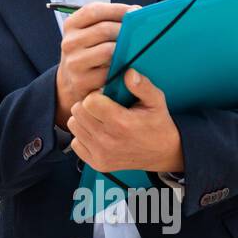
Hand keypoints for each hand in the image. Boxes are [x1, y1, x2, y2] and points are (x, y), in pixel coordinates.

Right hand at [54, 1, 138, 128]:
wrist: (72, 81)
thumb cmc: (90, 51)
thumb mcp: (91, 33)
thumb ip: (109, 21)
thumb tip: (136, 11)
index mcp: (71, 25)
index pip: (94, 10)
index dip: (117, 9)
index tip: (135, 11)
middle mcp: (69, 42)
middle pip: (103, 29)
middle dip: (126, 30)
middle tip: (141, 34)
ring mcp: (73, 62)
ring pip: (108, 50)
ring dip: (124, 50)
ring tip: (135, 50)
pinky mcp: (81, 81)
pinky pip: (109, 72)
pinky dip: (120, 69)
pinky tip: (126, 67)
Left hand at [66, 68, 183, 173]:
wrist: (163, 153)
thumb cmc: (157, 124)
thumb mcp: (156, 101)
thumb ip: (142, 86)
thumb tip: (128, 73)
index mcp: (122, 123)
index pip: (89, 101)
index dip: (96, 95)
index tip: (105, 96)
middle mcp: (108, 140)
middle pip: (78, 111)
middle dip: (87, 105)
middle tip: (101, 107)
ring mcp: (101, 154)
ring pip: (74, 125)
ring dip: (83, 119)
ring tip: (99, 119)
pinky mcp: (97, 164)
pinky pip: (75, 143)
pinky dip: (83, 136)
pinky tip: (98, 133)